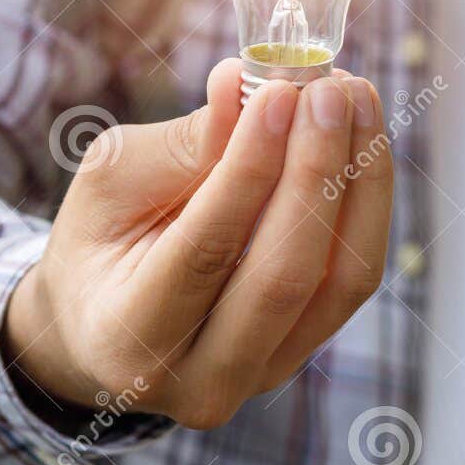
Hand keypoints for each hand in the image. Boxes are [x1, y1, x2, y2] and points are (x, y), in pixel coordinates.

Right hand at [3, 60, 391, 429]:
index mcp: (129, 339)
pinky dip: (365, 201)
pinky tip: (359, 136)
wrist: (101, 322)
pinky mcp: (303, 352)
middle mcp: (201, 380)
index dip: (249, 167)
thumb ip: (184, 144)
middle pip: (284, 275)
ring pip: (340, 279)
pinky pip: (353, 276)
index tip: (277, 93)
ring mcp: (261, 375)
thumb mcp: (111, 183)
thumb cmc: (99, 241)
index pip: (205, 250)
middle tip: (327, 88)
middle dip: (315, 169)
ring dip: (358, 179)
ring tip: (355, 97)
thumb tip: (242, 84)